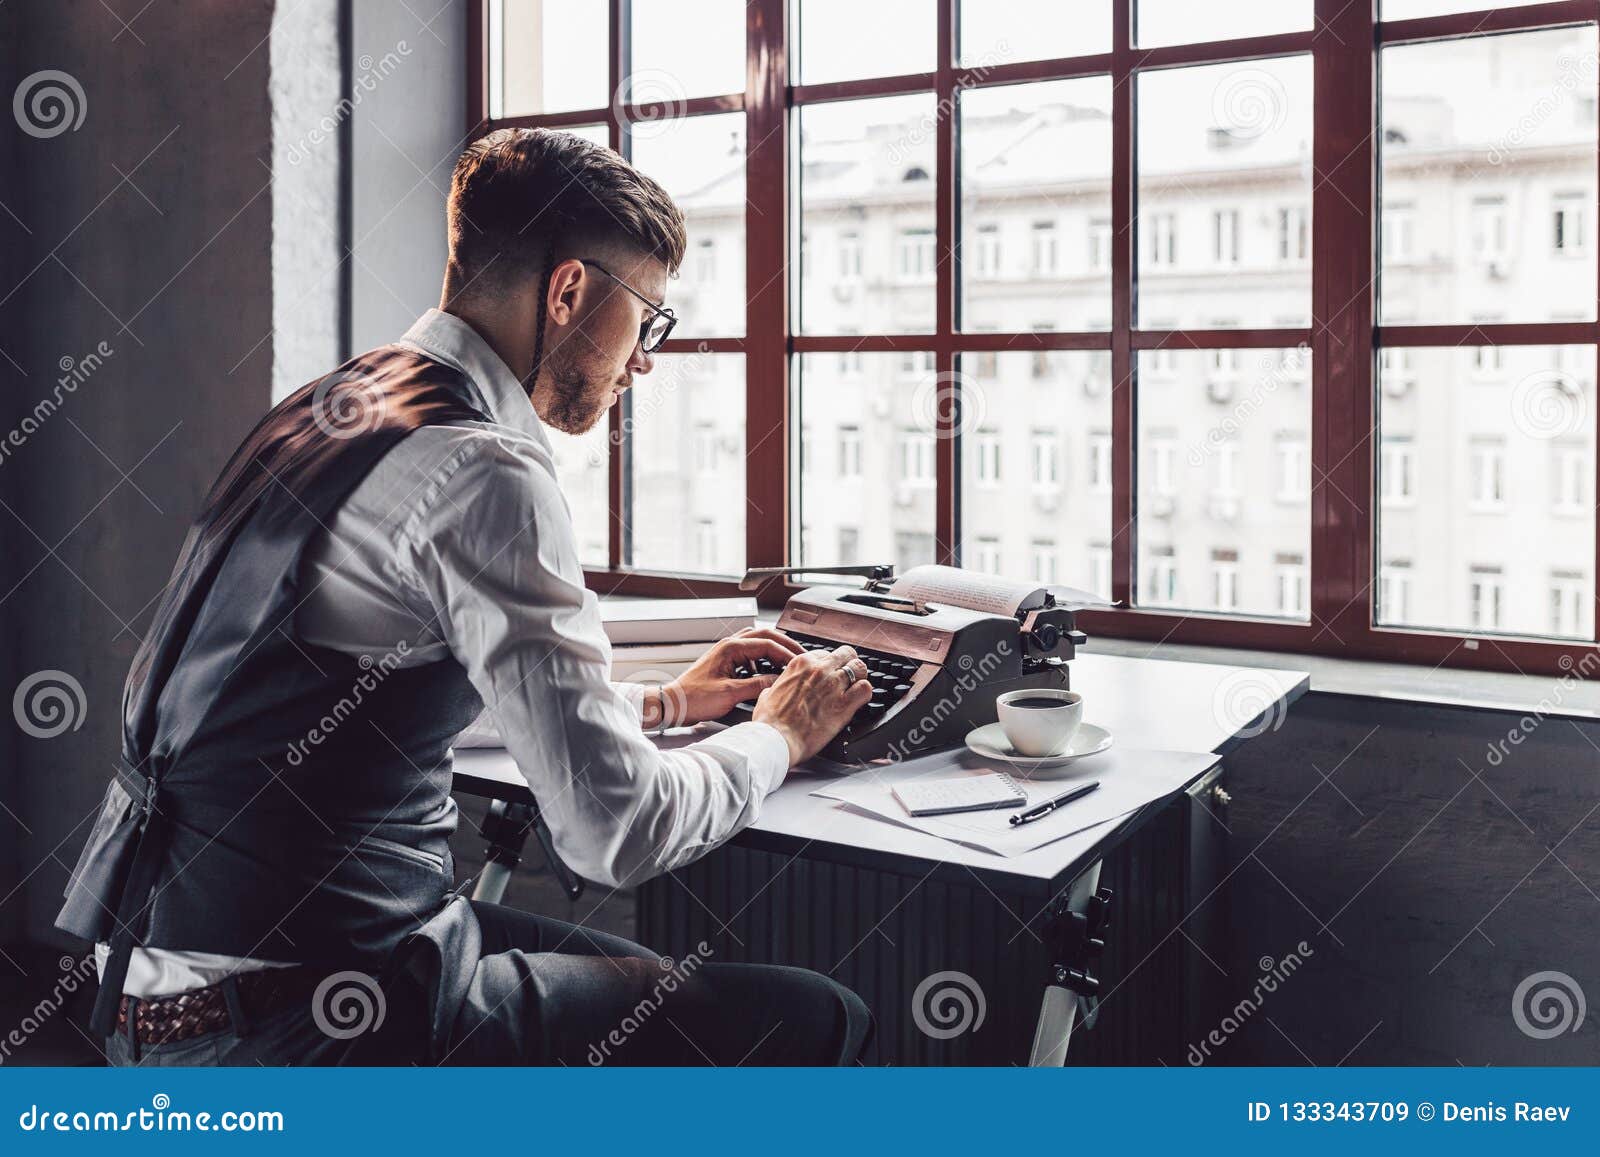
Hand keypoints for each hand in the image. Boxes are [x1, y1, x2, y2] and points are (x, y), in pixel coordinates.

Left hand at [651, 627, 805, 726]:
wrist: (675, 704)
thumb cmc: (696, 698)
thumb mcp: (730, 694)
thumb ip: (757, 685)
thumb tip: (778, 681)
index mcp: (730, 648)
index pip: (767, 643)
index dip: (786, 653)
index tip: (800, 663)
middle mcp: (729, 645)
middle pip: (764, 635)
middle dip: (784, 644)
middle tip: (800, 655)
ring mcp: (727, 652)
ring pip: (757, 642)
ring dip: (774, 649)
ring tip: (788, 660)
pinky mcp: (725, 662)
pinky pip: (750, 653)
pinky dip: (763, 658)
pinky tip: (769, 670)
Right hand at [752, 645, 872, 765]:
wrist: (776, 739)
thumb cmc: (770, 721)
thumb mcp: (767, 695)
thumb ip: (778, 687)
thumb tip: (775, 690)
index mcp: (800, 664)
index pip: (825, 654)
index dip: (829, 665)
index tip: (829, 674)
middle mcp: (819, 670)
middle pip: (846, 654)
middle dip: (848, 664)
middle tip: (848, 677)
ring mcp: (833, 685)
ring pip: (859, 668)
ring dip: (859, 677)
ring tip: (855, 687)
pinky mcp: (844, 704)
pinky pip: (866, 688)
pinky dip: (865, 693)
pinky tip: (858, 700)